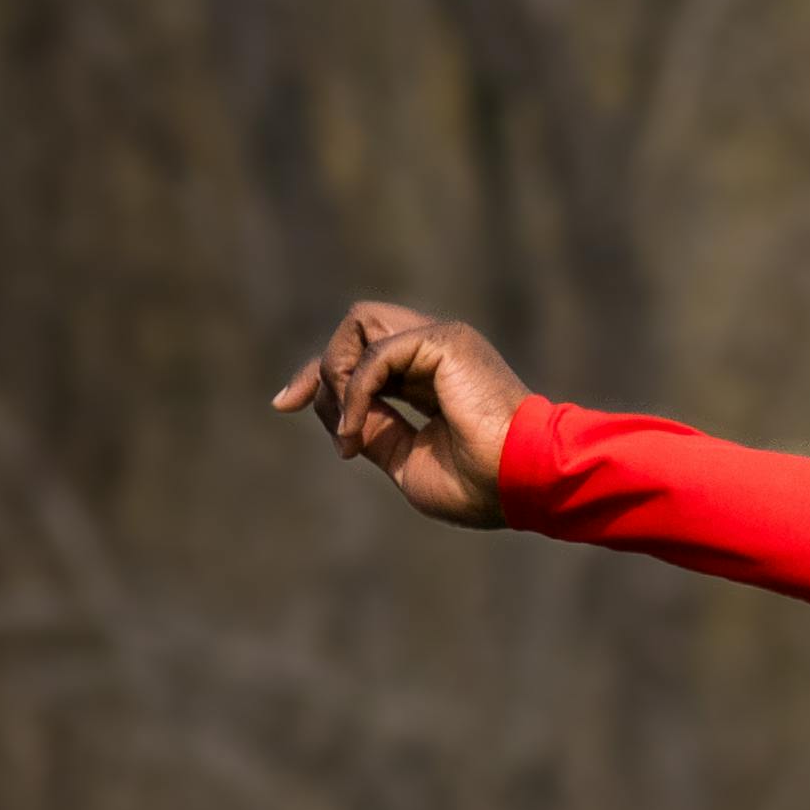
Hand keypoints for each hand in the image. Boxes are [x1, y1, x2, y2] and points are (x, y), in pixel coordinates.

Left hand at [267, 299, 529, 526]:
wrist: (524, 483)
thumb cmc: (482, 486)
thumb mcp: (408, 462)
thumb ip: (374, 430)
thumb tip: (333, 413)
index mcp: (432, 378)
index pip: (362, 355)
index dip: (320, 376)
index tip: (284, 403)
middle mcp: (436, 351)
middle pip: (354, 329)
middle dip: (321, 369)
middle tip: (320, 418)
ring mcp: (441, 341)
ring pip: (358, 323)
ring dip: (336, 374)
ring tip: (352, 429)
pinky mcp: (444, 341)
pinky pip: (373, 354)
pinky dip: (354, 392)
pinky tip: (358, 433)